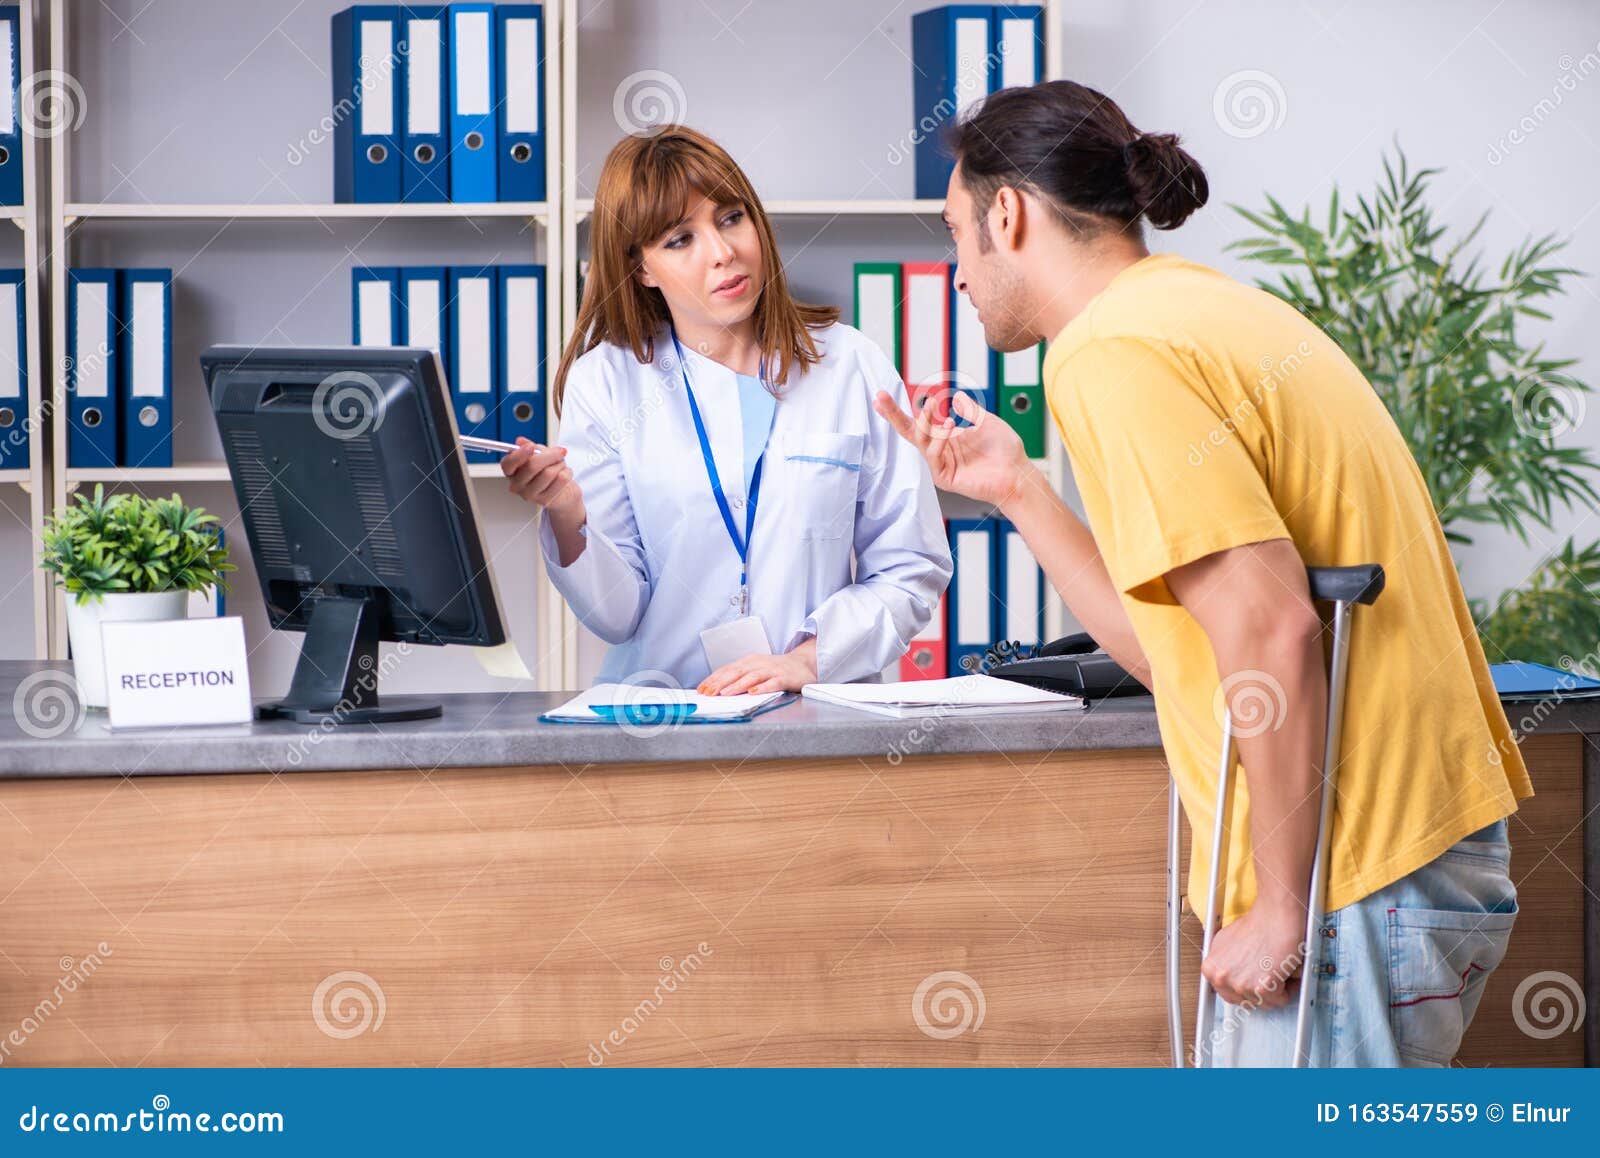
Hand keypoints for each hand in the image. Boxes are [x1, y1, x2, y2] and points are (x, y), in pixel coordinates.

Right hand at [504, 438, 582, 517]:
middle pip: (532, 466)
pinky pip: (560, 480)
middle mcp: (516, 485)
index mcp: (511, 471)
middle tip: (559, 452)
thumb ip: (530, 447)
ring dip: (560, 464)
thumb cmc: (547, 470)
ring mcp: (529, 495)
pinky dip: (567, 473)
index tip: (531, 446)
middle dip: (550, 455)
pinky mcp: (544, 501)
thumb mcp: (538, 454)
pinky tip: (565, 473)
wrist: (561, 491)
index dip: (520, 454)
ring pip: (548, 473)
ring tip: (562, 464)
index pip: (508, 463)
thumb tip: (521, 441)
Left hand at [698, 640, 818, 694]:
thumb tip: (717, 690)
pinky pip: (772, 683)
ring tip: (726, 693)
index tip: (701, 690)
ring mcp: (771, 670)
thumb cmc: (775, 670)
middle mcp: (758, 664)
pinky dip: (762, 688)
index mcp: (748, 662)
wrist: (802, 664)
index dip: (713, 679)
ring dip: (737, 685)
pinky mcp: (784, 678)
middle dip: (720, 683)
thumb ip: (739, 678)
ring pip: (752, 677)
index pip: (727, 670)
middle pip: (736, 672)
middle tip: (708, 693)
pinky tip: (753, 692)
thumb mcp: (754, 670)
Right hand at [873, 388, 1031, 506]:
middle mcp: (940, 449)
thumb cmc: (1005, 451)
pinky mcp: (944, 477)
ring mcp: (941, 464)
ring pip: (921, 441)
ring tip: (932, 406)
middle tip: (880, 398)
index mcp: (947, 437)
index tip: (883, 397)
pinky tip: (949, 427)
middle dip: (894, 415)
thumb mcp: (986, 421)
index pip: (918, 422)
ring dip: (924, 422)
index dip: (901, 411)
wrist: (1017, 472)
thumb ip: (969, 410)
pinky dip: (938, 440)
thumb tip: (956, 396)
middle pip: (910, 432)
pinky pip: (933, 456)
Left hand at [1200, 897, 1306, 1008]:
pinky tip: (1284, 970)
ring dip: (1276, 988)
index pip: (1228, 995)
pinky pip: (1280, 1000)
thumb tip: (1231, 978)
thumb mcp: (1226, 944)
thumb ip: (1226, 964)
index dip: (1246, 987)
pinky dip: (1288, 988)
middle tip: (1269, 972)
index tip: (1255, 982)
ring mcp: (1240, 984)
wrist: (1275, 914)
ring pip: (1265, 1002)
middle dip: (1262, 989)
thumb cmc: (1258, 925)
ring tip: (1277, 967)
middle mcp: (1221, 978)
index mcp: (1210, 969)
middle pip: (1247, 1001)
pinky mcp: (1261, 987)